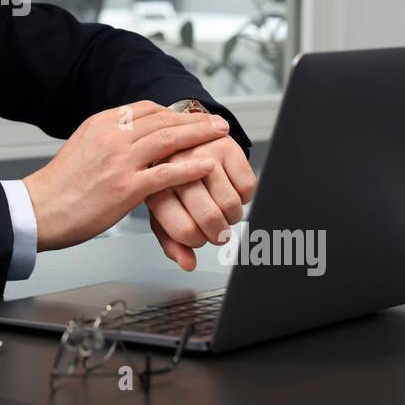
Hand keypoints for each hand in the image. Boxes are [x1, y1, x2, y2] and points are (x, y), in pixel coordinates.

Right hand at [24, 101, 230, 251]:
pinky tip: (208, 165)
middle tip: (217, 121)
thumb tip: (128, 135)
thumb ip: (107, 138)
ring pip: (169, 140)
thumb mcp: (82, 146)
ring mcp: (120, 161)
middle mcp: (112, 136)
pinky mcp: (126, 188)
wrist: (41, 209)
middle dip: (195, 119)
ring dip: (200, 136)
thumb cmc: (60, 185)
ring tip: (220, 136)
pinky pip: (166, 174)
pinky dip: (191, 167)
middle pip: (163, 119)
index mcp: (101, 123)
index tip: (191, 116)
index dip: (174, 112)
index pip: (145, 108)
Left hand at [147, 135, 255, 270]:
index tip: (198, 236)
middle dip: (218, 233)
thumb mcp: (163, 212)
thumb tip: (188, 264)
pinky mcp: (228, 147)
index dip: (197, 241)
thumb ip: (171, 242)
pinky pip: (248, 189)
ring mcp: (203, 155)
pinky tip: (229, 187)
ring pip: (231, 206)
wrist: (182, 140)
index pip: (184, 230)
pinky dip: (243, 197)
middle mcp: (178, 168)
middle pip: (210, 219)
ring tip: (220, 207)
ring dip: (232, 216)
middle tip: (216, 230)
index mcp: (157, 187)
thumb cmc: (171, 182)